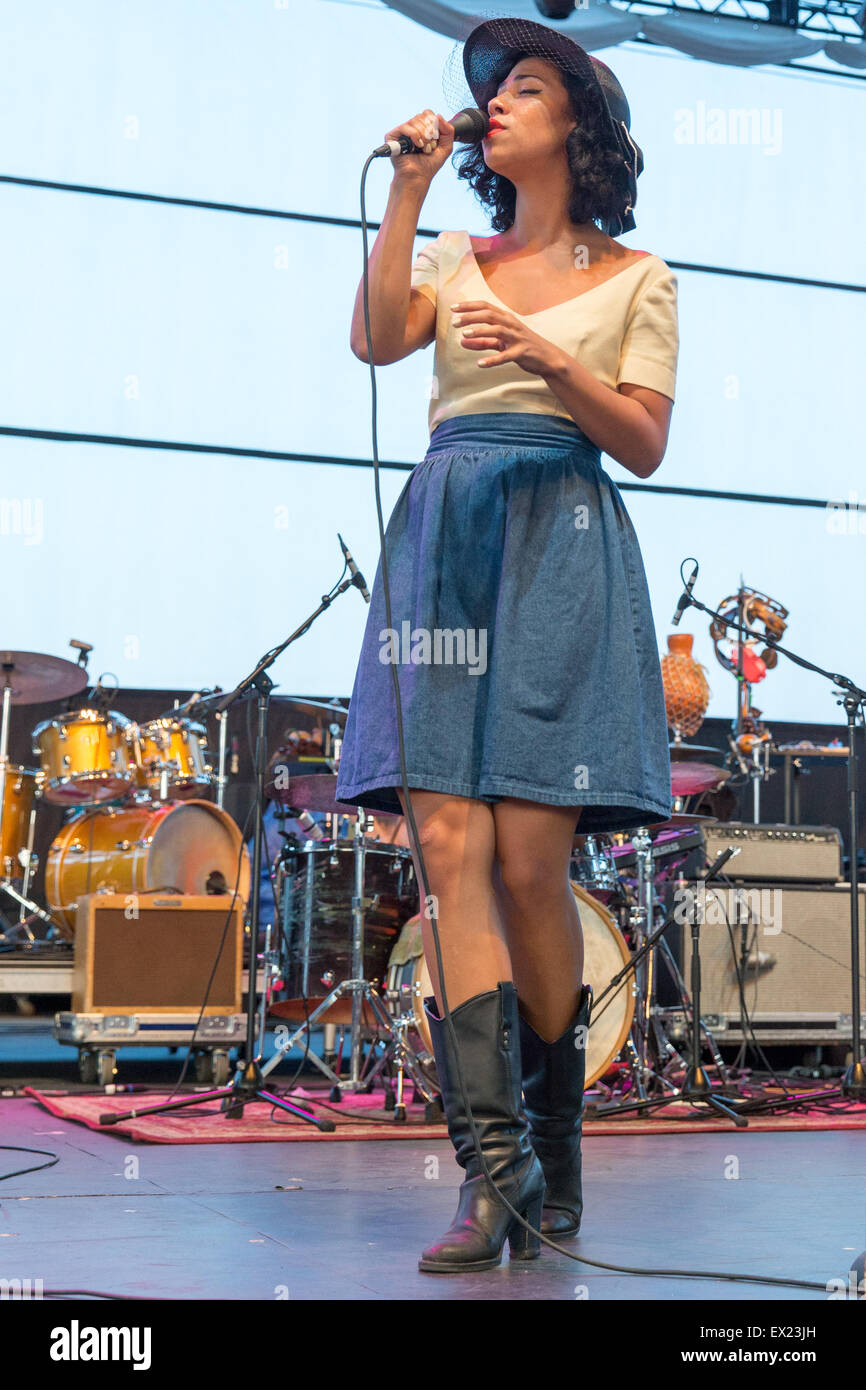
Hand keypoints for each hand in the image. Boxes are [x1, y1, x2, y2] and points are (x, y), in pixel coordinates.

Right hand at [385, 110, 454, 186]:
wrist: (418, 177)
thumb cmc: (429, 165)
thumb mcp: (446, 147)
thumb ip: (449, 131)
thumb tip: (438, 115)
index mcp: (422, 128)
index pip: (428, 114)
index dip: (435, 125)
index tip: (435, 140)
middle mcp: (411, 128)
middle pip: (422, 115)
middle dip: (430, 132)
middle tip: (429, 146)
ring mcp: (401, 131)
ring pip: (415, 120)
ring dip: (424, 136)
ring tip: (423, 149)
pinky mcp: (392, 136)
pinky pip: (406, 127)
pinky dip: (414, 136)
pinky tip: (416, 146)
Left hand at [450, 301, 566, 377]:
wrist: (547, 358)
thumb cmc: (521, 347)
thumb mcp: (500, 342)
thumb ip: (481, 341)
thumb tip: (461, 341)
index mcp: (506, 319)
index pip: (485, 306)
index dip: (469, 306)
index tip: (453, 308)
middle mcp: (511, 325)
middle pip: (489, 315)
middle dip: (470, 316)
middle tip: (454, 321)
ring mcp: (517, 338)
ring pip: (497, 330)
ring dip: (480, 331)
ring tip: (464, 334)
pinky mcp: (521, 353)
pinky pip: (506, 356)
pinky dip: (492, 360)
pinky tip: (480, 363)